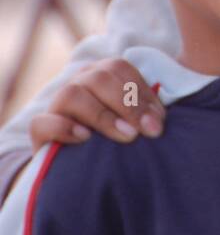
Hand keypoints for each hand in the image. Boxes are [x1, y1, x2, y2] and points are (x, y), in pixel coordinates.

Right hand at [30, 59, 165, 152]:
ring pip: (72, 95)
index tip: (159, 119)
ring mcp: (56, 105)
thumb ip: (144, 110)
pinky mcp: (39, 130)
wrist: (76, 166)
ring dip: (103, 115)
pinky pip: (43, 122)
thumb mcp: (131, 120)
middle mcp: (77, 83)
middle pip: (99, 77)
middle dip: (128, 104)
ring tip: (128, 137)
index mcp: (100, 74)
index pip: (119, 68)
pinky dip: (64, 128)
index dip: (142, 90)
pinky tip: (85, 138)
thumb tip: (166, 109)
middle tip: (149, 131)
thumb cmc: (113, 138)